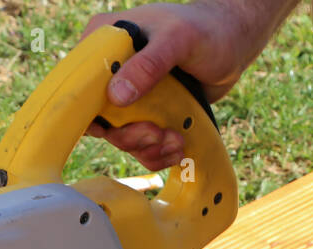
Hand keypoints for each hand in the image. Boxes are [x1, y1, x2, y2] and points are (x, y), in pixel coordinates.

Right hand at [83, 2, 257, 170]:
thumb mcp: (178, 39)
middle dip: (127, 134)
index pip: (77, 83)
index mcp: (104, 44)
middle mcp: (110, 72)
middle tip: (154, 133)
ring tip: (174, 141)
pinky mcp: (146, 114)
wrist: (235, 44)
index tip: (107, 127)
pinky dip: (157, 154)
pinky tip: (176, 148)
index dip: (85, 111)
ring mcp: (128, 96)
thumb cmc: (207, 29)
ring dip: (147, 147)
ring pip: (120, 136)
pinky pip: (139, 145)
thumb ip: (148, 64)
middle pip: (99, 118)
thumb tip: (115, 96)